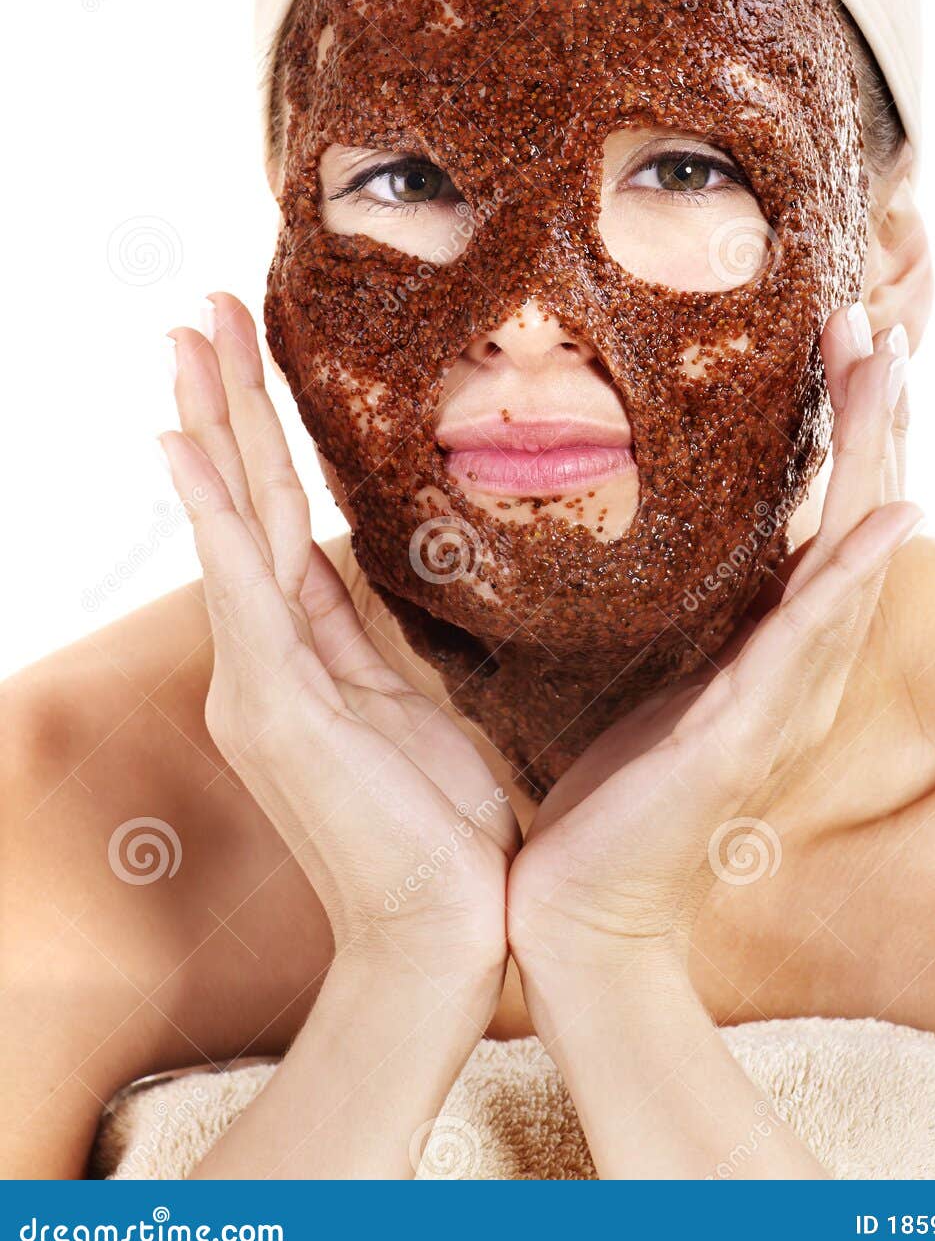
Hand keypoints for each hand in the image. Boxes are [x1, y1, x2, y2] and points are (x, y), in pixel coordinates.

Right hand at [161, 294, 517, 988]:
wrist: (445, 931)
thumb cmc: (443, 829)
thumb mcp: (416, 708)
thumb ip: (380, 640)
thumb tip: (382, 571)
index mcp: (306, 655)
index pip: (281, 518)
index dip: (263, 435)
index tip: (251, 353)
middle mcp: (267, 658)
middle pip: (246, 503)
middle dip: (224, 403)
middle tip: (203, 308)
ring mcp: (262, 681)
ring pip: (235, 524)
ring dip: (211, 425)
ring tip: (188, 338)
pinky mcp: (278, 707)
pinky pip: (241, 587)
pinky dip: (212, 513)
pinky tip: (184, 447)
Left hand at [507, 303, 918, 980]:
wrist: (576, 909)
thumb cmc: (608, 797)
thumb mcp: (652, 679)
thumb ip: (682, 614)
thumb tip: (661, 533)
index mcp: (772, 652)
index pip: (825, 522)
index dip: (846, 432)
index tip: (841, 339)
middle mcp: (798, 672)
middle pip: (856, 523)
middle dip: (872, 420)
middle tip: (876, 322)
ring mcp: (781, 704)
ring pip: (847, 561)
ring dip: (874, 461)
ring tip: (888, 370)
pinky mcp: (741, 737)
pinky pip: (808, 643)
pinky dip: (850, 578)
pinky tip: (889, 519)